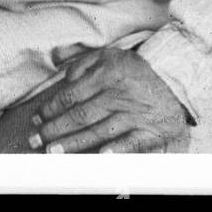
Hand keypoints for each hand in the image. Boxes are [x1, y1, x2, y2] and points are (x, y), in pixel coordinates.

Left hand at [29, 45, 188, 152]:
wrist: (174, 78)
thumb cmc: (136, 68)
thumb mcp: (108, 54)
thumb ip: (82, 61)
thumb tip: (60, 67)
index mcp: (105, 75)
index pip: (71, 94)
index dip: (51, 108)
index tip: (36, 118)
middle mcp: (116, 95)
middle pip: (80, 115)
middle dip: (55, 129)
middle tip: (36, 140)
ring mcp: (133, 114)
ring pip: (98, 131)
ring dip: (75, 143)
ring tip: (54, 152)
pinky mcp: (148, 130)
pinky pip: (130, 143)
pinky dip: (116, 151)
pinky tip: (100, 157)